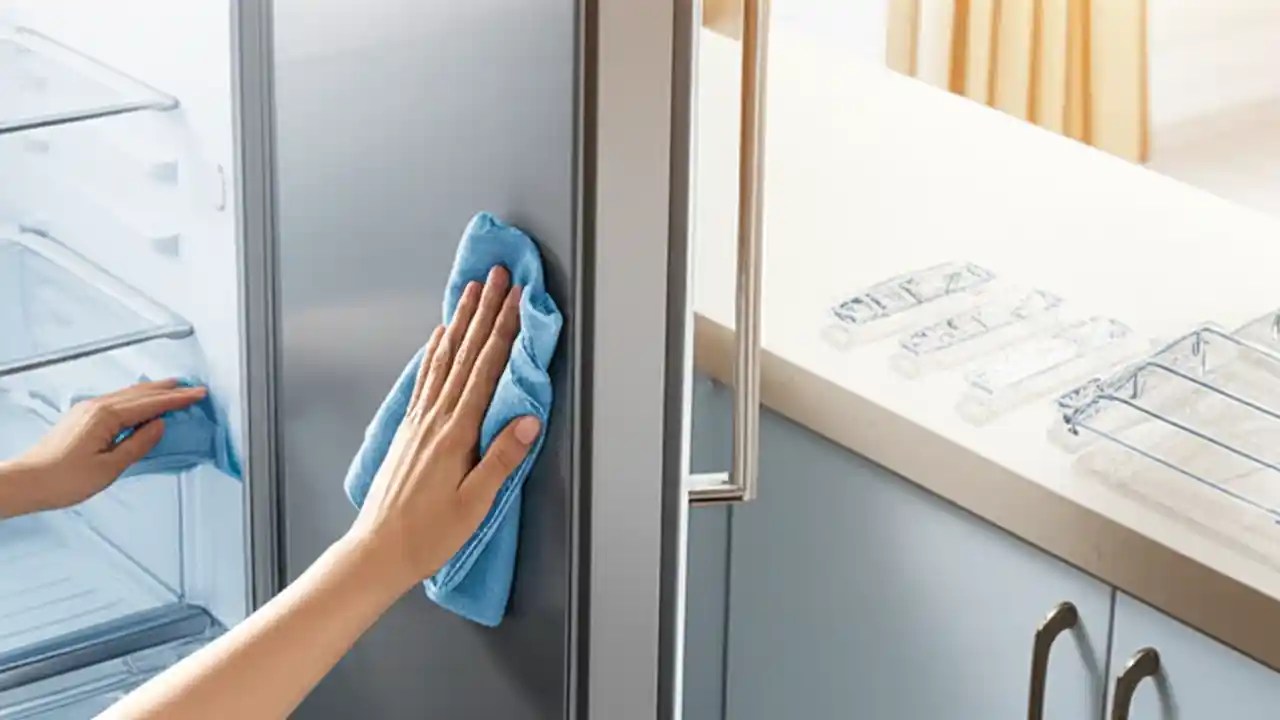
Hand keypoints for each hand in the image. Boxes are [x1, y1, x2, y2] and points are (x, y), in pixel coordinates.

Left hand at [1, 380, 207, 514]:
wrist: (26, 482)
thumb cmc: (64, 479)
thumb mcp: (109, 467)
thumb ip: (138, 444)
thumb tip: (159, 426)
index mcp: (106, 416)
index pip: (150, 404)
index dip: (177, 399)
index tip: (198, 394)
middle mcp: (96, 407)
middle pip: (140, 393)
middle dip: (169, 390)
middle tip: (192, 388)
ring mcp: (87, 410)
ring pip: (128, 394)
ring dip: (153, 391)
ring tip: (173, 389)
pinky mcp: (81, 417)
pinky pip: (116, 400)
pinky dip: (136, 398)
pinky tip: (141, 402)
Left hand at [346, 266, 540, 589]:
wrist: (378, 550)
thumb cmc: (429, 534)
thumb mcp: (476, 503)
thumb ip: (502, 458)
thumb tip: (528, 419)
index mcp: (456, 434)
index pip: (485, 370)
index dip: (503, 330)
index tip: (516, 299)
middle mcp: (435, 418)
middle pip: (465, 354)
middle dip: (484, 312)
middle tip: (496, 277)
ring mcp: (419, 421)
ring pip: (443, 359)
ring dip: (459, 322)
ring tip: (470, 292)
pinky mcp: (409, 429)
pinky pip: (425, 378)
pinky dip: (434, 351)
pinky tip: (438, 337)